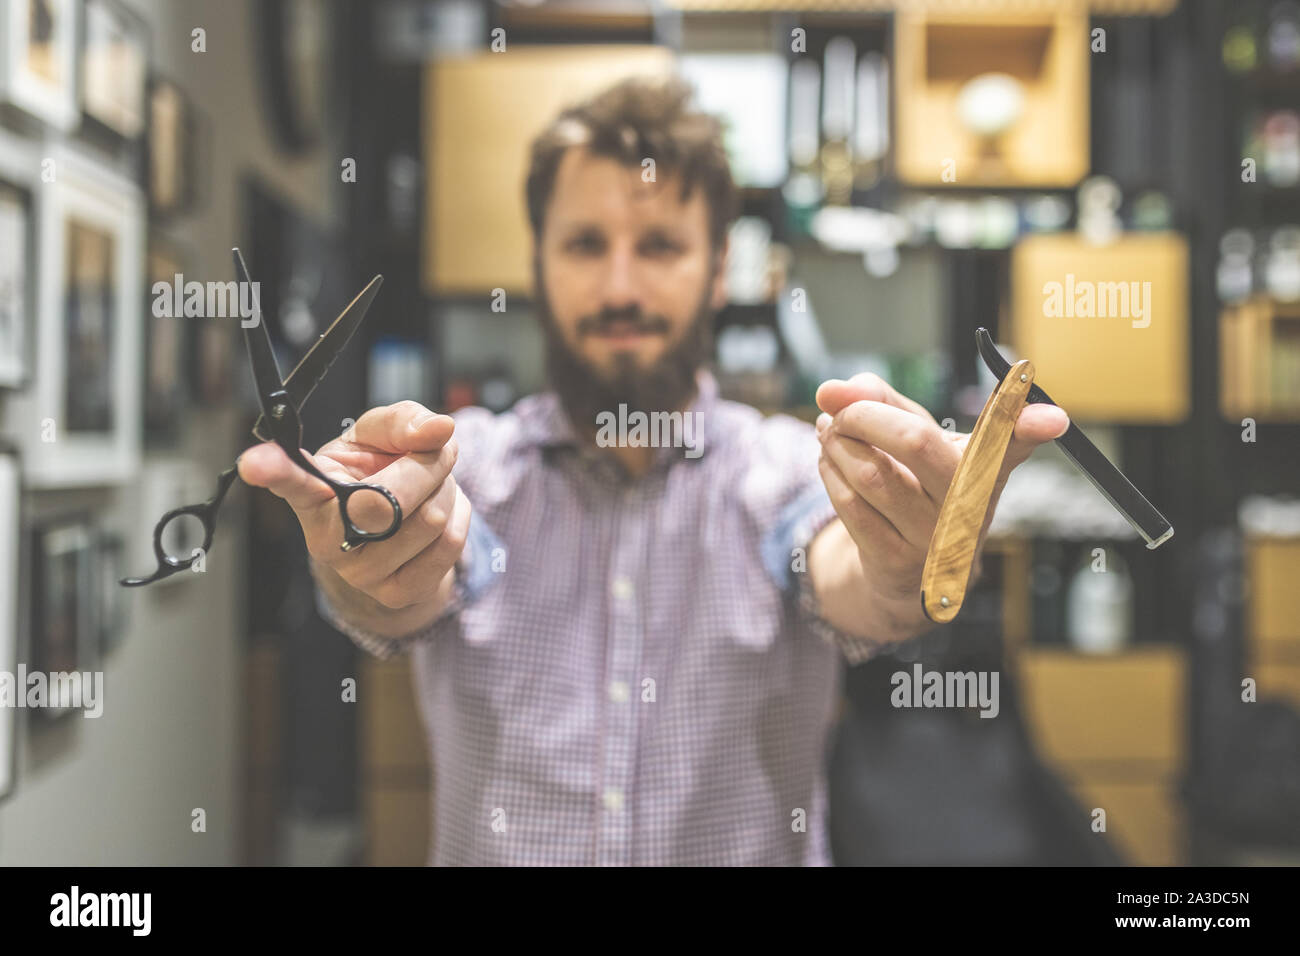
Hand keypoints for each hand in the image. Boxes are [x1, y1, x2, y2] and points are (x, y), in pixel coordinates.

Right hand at [237, 400, 470, 612]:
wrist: (399, 530)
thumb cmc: (378, 475)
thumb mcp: (380, 437)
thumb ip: (403, 421)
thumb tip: (439, 427)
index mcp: (314, 494)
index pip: (294, 484)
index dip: (275, 472)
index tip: (253, 463)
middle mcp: (327, 540)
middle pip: (391, 501)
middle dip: (428, 466)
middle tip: (434, 450)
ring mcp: (361, 574)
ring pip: (431, 520)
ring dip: (447, 490)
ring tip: (430, 487)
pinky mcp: (397, 594)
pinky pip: (450, 545)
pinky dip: (459, 516)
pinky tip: (439, 512)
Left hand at [814, 373, 1067, 604]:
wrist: (906, 568)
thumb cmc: (914, 482)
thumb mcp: (910, 435)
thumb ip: (877, 399)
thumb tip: (831, 392)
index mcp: (985, 464)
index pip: (1010, 440)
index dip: (1031, 426)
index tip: (1053, 418)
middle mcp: (968, 502)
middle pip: (915, 442)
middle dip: (864, 415)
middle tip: (841, 407)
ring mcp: (934, 537)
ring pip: (871, 474)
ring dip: (836, 444)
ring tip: (828, 430)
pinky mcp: (898, 561)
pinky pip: (849, 505)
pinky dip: (829, 472)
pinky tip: (828, 461)